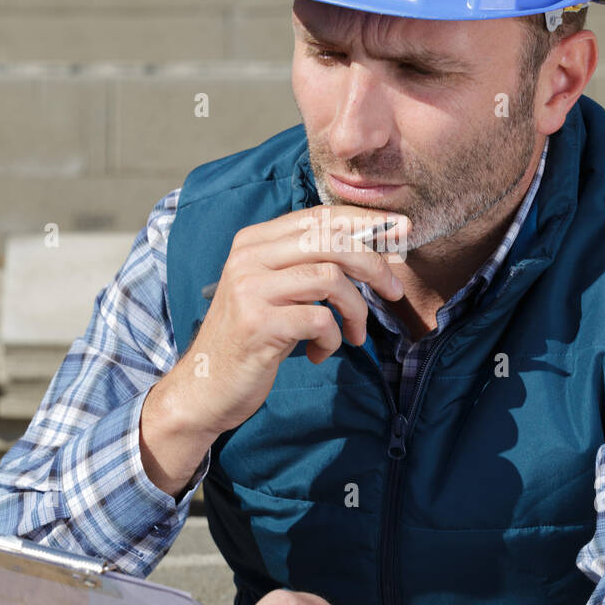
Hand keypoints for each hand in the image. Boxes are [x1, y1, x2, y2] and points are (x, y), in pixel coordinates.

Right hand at [157, 205, 410, 438]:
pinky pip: (320, 320)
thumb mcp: (276, 293)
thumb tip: (378, 249)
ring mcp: (250, 289)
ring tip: (355, 334)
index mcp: (254, 241)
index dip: (367, 221)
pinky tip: (318, 353)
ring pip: (331, 278)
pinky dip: (332, 340)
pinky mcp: (258, 324)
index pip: (320, 216)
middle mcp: (248, 257)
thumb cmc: (251, 339)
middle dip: (374, 264)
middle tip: (394, 291)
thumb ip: (311, 266)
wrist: (204, 388)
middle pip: (330, 240)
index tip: (401, 232)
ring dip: (356, 310)